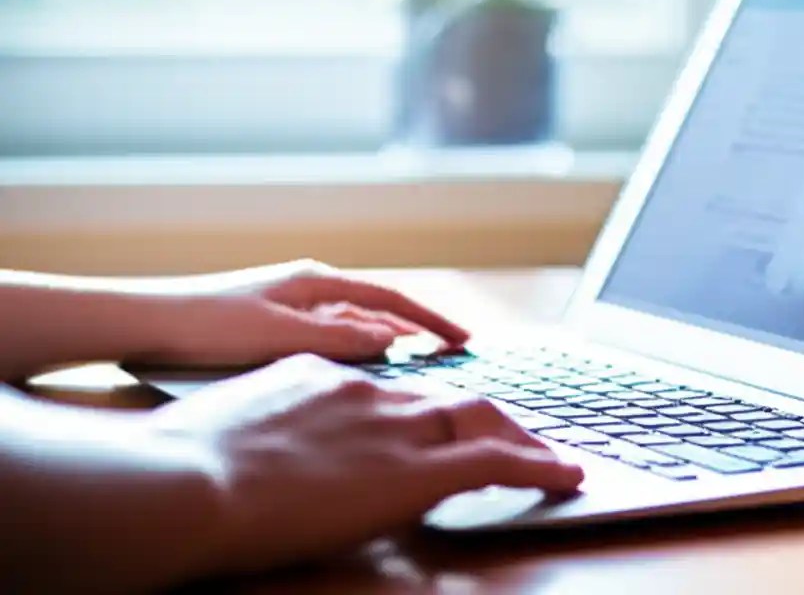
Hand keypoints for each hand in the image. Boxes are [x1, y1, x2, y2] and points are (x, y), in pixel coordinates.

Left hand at [146, 260, 468, 365]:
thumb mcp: (281, 335)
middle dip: (418, 327)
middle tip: (454, 350)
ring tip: (421, 359)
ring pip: (356, 323)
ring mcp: (293, 305)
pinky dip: (358, 347)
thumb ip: (339, 337)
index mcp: (316, 283)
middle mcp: (310, 288)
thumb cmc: (210, 326)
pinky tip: (363, 365)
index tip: (464, 339)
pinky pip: (333, 334)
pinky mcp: (275, 324)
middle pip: (378, 308)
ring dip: (390, 338)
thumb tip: (394, 337)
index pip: (390, 299)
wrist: (148, 322)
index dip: (430, 320)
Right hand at [147, 354, 582, 574]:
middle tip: (516, 434)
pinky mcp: (420, 466)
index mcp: (323, 376)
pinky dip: (540, 465)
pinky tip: (566, 475)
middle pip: (451, 395)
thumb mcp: (231, 431)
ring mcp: (397, 423)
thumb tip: (276, 451)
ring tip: (550, 459)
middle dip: (489, 415)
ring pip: (483, 420)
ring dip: (523, 440)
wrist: (188, 481)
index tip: (437, 417)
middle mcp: (370, 390)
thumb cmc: (183, 468)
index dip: (425, 405)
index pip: (394, 387)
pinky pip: (498, 458)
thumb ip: (272, 430)